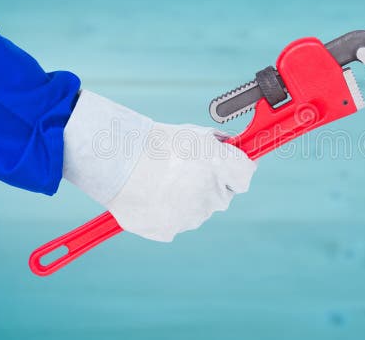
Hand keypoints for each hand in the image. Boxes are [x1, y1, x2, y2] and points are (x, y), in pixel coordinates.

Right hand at [62, 90, 256, 241]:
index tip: (229, 165)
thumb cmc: (156, 143)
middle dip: (211, 185)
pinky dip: (167, 213)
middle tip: (186, 170)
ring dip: (187, 199)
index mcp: (221, 167)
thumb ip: (220, 144)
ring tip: (162, 180)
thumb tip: (233, 147)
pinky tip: (152, 196)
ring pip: (198, 211)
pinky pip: (176, 223)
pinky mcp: (170, 231)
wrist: (119, 160)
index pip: (245, 174)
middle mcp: (212, 196)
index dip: (236, 169)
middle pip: (223, 196)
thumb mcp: (195, 133)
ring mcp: (191, 217)